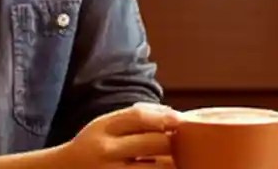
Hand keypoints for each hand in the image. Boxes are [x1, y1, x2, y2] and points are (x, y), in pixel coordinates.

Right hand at [58, 102, 180, 167]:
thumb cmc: (94, 146)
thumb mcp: (106, 125)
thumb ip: (136, 117)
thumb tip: (174, 114)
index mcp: (104, 128)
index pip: (139, 117)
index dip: (165, 117)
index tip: (180, 120)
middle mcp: (106, 151)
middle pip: (153, 143)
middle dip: (173, 143)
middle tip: (184, 143)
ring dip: (172, 164)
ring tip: (177, 161)